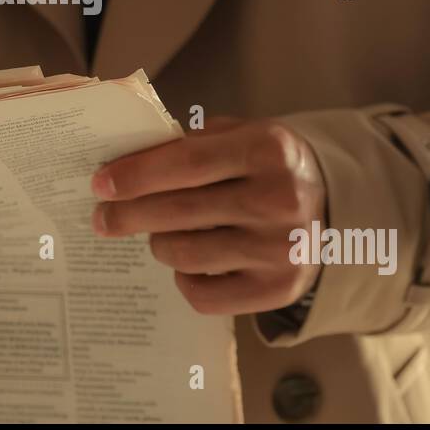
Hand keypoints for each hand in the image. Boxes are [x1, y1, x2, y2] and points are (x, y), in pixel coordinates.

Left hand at [91, 118, 325, 315]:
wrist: (330, 209)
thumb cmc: (267, 167)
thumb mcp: (241, 136)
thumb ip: (190, 145)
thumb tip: (124, 169)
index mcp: (268, 149)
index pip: (185, 163)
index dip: (135, 175)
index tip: (100, 184)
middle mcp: (279, 200)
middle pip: (178, 212)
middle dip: (128, 215)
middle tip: (102, 217)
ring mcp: (281, 249)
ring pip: (184, 254)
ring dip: (158, 243)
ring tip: (157, 233)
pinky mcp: (277, 290)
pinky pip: (203, 294)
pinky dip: (183, 277)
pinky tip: (186, 261)